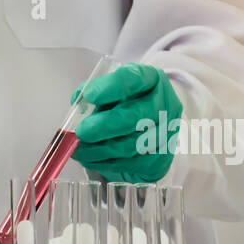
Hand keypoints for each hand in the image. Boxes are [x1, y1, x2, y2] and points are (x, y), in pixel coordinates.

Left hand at [72, 63, 182, 182]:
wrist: (151, 128)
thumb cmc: (128, 103)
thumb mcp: (114, 89)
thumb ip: (95, 91)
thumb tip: (78, 104)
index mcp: (152, 80)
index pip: (136, 79)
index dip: (112, 87)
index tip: (90, 95)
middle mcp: (164, 105)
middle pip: (135, 117)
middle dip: (103, 126)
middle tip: (81, 131)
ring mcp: (165, 133)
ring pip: (130, 145)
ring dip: (99, 149)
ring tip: (78, 148)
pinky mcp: (160, 158)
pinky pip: (129, 164)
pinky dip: (104, 162)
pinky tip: (90, 158)